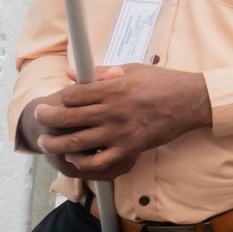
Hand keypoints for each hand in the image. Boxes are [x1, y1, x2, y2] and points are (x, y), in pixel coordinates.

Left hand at [31, 65, 212, 179]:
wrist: (192, 101)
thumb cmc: (163, 82)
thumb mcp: (132, 70)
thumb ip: (100, 73)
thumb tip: (70, 74)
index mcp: (114, 88)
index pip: (72, 95)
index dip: (56, 99)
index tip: (49, 102)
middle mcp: (114, 110)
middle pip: (68, 117)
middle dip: (47, 119)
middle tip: (40, 118)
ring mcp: (121, 132)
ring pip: (77, 142)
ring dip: (55, 143)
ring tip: (47, 142)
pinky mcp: (130, 148)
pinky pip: (98, 161)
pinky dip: (82, 161)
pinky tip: (74, 156)